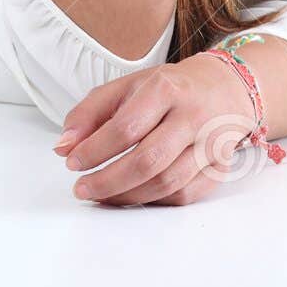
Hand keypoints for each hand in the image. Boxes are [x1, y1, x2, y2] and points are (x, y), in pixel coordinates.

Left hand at [53, 53, 272, 206]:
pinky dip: (154, 200)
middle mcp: (192, 115)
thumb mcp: (126, 86)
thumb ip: (90, 112)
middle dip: (108, 181)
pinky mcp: (221, 166)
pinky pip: (185, 195)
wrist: (223, 87)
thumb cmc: (168, 89)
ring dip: (128, 196)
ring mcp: (211, 143)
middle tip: (82, 189)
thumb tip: (63, 146)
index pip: (126, 127)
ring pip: (167, 183)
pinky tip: (134, 194)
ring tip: (102, 195)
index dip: (94, 150)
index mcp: (165, 88)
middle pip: (148, 160)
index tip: (71, 162)